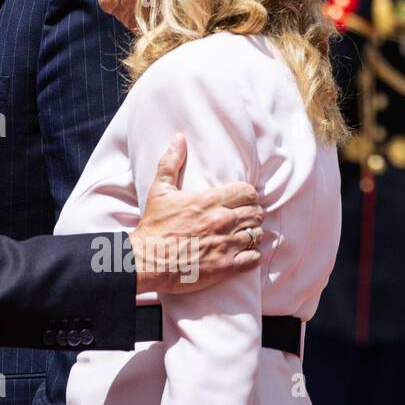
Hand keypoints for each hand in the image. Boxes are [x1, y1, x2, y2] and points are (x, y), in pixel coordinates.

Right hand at [130, 133, 261, 294]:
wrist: (147, 260)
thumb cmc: (154, 225)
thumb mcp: (159, 190)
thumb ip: (171, 162)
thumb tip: (179, 138)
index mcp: (209, 201)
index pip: (249, 192)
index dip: (248, 195)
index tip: (241, 200)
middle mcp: (222, 221)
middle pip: (256, 213)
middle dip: (251, 214)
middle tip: (242, 218)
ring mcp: (226, 245)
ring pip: (257, 235)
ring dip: (252, 234)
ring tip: (242, 234)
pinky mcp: (226, 266)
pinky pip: (254, 258)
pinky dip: (252, 255)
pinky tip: (242, 253)